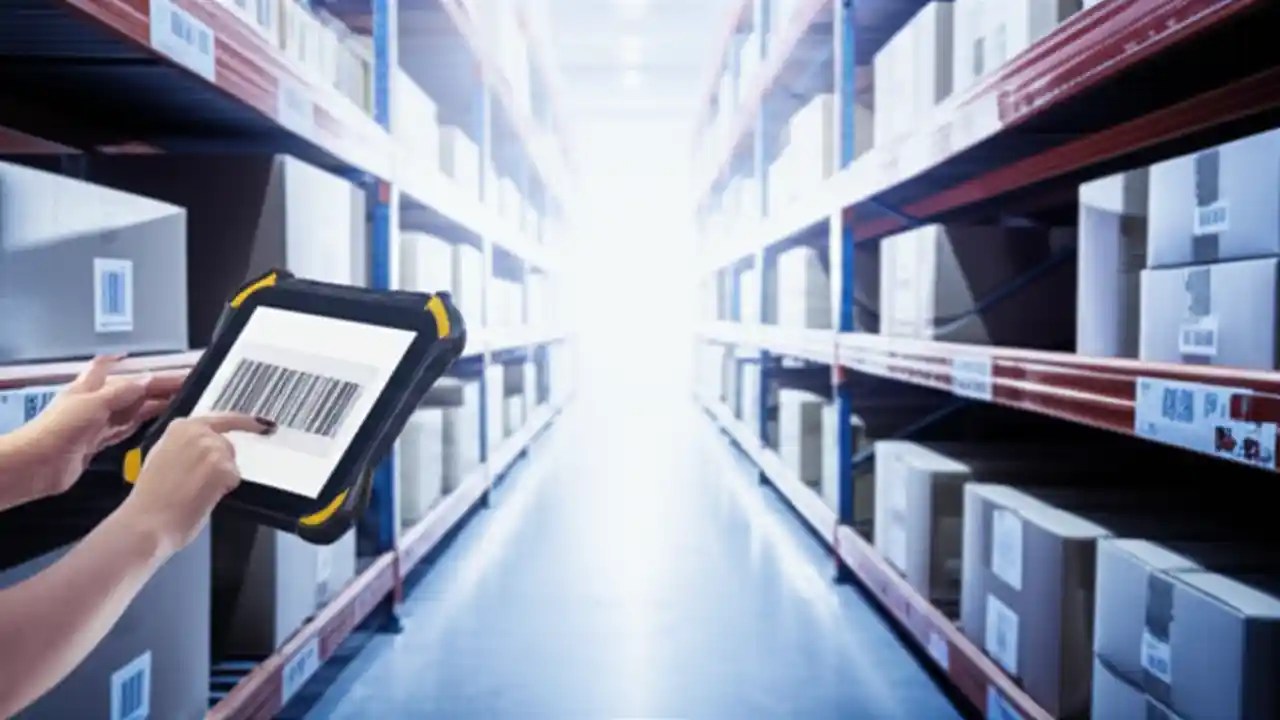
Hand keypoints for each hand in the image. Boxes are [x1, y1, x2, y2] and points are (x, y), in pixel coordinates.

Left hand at [5, 356, 187, 499]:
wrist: (38, 464)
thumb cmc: (61, 427)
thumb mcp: (93, 403)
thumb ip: (122, 392)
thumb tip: (148, 379)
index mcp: (91, 386)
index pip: (112, 367)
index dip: (128, 360)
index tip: (149, 359)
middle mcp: (96, 402)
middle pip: (131, 390)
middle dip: (156, 387)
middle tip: (189, 387)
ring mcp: (98, 423)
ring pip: (132, 410)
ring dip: (155, 406)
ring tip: (183, 404)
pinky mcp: (100, 443)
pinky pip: (127, 429)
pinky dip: (143, 425)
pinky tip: (159, 424)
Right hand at [119, 414, 271, 555]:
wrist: (147, 522)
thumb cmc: (150, 497)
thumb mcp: (161, 456)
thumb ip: (184, 445)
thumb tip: (201, 447)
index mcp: (181, 427)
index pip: (222, 419)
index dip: (245, 422)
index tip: (262, 424)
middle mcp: (198, 432)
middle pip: (226, 446)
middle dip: (219, 465)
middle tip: (195, 484)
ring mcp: (212, 448)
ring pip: (230, 463)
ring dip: (219, 479)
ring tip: (193, 491)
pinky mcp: (223, 467)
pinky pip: (233, 479)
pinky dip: (223, 490)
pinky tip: (202, 496)